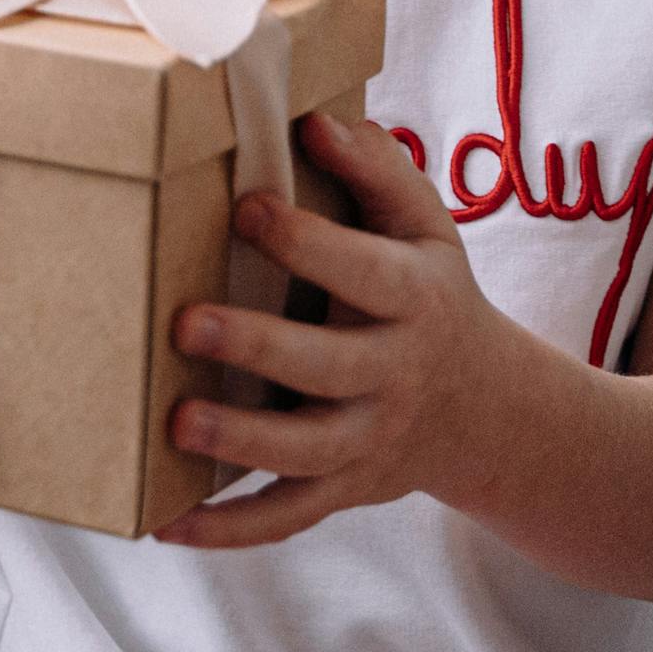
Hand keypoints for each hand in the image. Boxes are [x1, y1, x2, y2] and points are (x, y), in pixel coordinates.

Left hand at [153, 110, 536, 549]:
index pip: (362, 271)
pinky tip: (164, 523)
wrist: (488, 410)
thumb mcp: (428, 227)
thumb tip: (316, 121)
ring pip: (303, 456)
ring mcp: (368, 442)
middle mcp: (394, 375)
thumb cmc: (432, 293)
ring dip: (238, 444)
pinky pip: (284, 518)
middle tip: (187, 323)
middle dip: (258, 349)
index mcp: (415, 299)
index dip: (307, 241)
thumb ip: (378, 171)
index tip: (247, 206)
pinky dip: (226, 529)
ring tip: (176, 421)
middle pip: (326, 369)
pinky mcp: (343, 489)